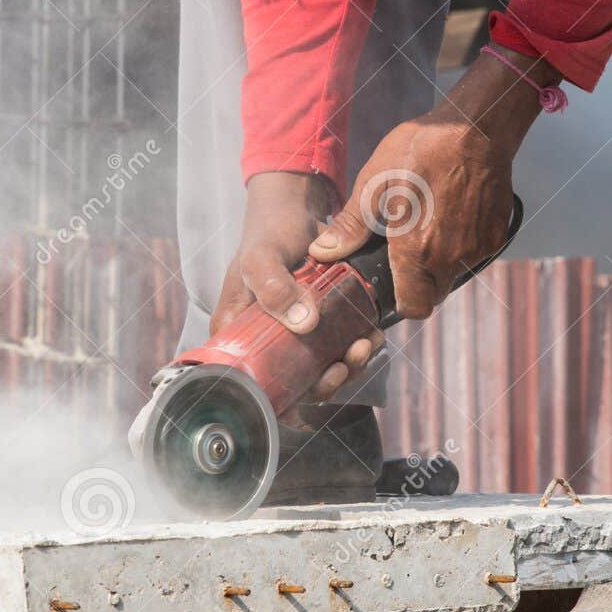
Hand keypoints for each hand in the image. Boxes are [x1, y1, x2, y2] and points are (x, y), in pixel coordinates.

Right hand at [214, 171, 384, 401]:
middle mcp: (266, 343)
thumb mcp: (261, 257)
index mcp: (239, 337)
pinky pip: (340, 348)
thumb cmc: (267, 234)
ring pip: (321, 370)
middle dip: (326, 384)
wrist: (295, 210)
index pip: (254, 386)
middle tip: (345, 363)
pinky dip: (359, 347)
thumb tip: (305, 324)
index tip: (312, 386)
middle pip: (294, 386)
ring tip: (364, 345)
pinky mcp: (322, 325)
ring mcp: (295, 335)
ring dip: (348, 367)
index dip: (284, 401)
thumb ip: (274, 287)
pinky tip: (372, 335)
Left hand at [310, 48, 557, 318]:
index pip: (413, 308)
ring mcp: (478, 248)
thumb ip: (351, 226)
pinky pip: (475, 255)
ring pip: (455, 275)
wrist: (477, 125)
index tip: (393, 286)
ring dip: (441, 264)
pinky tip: (451, 216)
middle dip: (419, 285)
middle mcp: (451, 258)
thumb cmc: (421, 149)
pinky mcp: (497, 235)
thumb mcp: (374, 183)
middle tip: (406, 254)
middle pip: (433, 295)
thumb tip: (322, 253)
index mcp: (417, 251)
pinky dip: (462, 245)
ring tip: (428, 228)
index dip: (401, 303)